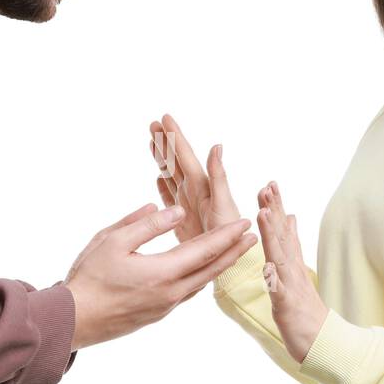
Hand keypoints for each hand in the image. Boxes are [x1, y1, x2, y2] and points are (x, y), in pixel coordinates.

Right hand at [65, 201, 257, 349]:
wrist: (73, 319)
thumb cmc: (89, 278)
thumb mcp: (113, 241)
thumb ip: (146, 224)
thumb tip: (174, 211)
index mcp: (163, 273)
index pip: (204, 250)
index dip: (227, 235)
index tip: (245, 223)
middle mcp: (171, 293)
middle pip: (211, 269)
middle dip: (234, 251)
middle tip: (253, 237)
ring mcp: (165, 307)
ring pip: (200, 283)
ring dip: (218, 266)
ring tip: (230, 252)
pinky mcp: (156, 314)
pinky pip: (186, 292)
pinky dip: (199, 278)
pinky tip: (197, 271)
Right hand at [148, 113, 242, 242]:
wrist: (231, 267)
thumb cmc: (230, 236)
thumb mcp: (224, 204)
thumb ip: (219, 176)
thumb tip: (217, 146)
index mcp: (202, 188)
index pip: (185, 156)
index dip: (175, 137)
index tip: (164, 117)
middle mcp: (195, 194)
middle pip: (177, 162)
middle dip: (166, 143)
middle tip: (153, 124)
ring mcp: (189, 207)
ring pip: (172, 177)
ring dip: (163, 160)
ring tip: (152, 142)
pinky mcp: (184, 223)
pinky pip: (171, 199)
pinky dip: (164, 188)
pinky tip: (159, 179)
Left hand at [257, 180, 328, 363]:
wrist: (323, 342)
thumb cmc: (305, 310)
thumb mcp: (296, 272)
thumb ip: (292, 244)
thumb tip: (290, 217)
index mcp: (290, 263)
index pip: (282, 230)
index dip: (275, 207)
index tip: (269, 184)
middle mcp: (291, 270)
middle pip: (281, 236)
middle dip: (273, 210)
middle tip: (267, 185)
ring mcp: (291, 287)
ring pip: (280, 257)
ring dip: (272, 235)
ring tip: (263, 214)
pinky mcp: (288, 306)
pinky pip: (280, 292)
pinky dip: (275, 279)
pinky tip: (268, 267)